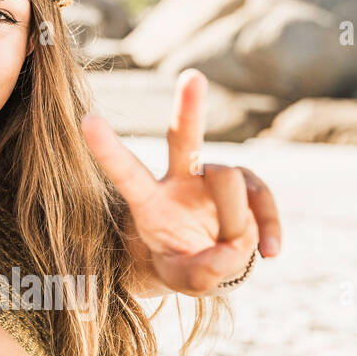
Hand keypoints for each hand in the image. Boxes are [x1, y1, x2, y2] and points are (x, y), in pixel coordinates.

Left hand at [81, 69, 282, 296]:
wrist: (208, 265)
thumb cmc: (181, 266)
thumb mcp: (182, 279)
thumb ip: (200, 273)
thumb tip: (230, 253)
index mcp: (148, 202)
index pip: (126, 173)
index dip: (108, 150)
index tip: (86, 120)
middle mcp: (179, 181)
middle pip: (183, 140)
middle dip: (189, 108)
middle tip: (193, 76)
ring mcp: (214, 180)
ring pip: (231, 182)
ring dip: (237, 223)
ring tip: (231, 250)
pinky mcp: (247, 187)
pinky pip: (262, 197)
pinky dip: (269, 227)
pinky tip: (269, 251)